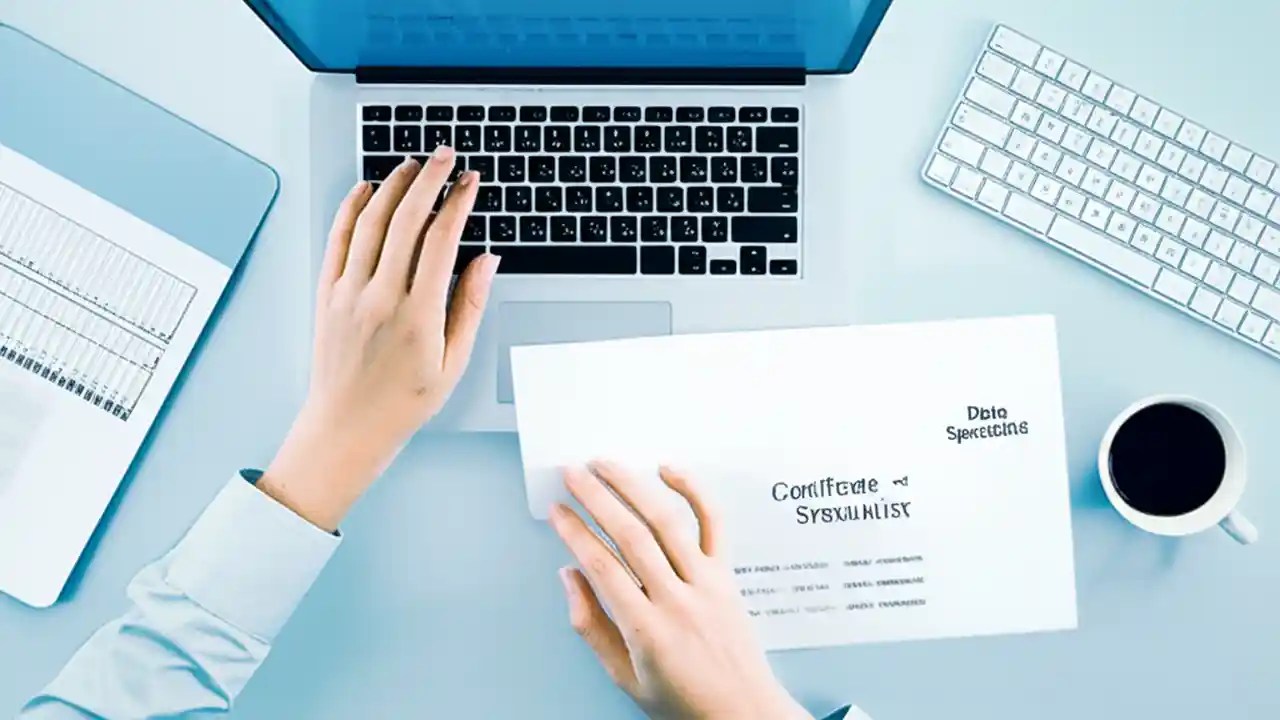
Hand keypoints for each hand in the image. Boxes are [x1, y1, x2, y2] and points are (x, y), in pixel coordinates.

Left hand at [261, 149, 498, 530]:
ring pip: (370, 222)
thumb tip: (485, 259)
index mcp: (418, 316)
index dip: (458, 203)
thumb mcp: (453, 361)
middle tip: (445, 156)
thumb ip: (470, 306)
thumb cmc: (403, 402)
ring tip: (411, 165)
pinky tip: (367, 190)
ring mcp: (348, 293)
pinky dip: (351, 208)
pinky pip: (337, 239)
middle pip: (405, 220)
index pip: (440, 240)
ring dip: (393, 186)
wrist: (346, 427)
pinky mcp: (326, 294)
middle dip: (429, 179)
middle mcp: (380, 298)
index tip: (470, 182)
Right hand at [551, 462, 809, 719]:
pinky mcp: (728, 575)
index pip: (603, 567)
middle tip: (572, 474)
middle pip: (631, 535)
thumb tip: (570, 576)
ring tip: (607, 464)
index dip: (574, 533)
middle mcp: (678, 600)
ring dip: (633, 486)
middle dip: (596, 498)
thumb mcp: (625, 677)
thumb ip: (592, 626)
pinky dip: (694, 491)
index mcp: (648, 630)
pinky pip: (714, 523)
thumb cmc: (684, 702)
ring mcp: (707, 583)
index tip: (556, 511)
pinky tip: (669, 470)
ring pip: (667, 521)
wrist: (744, 713)